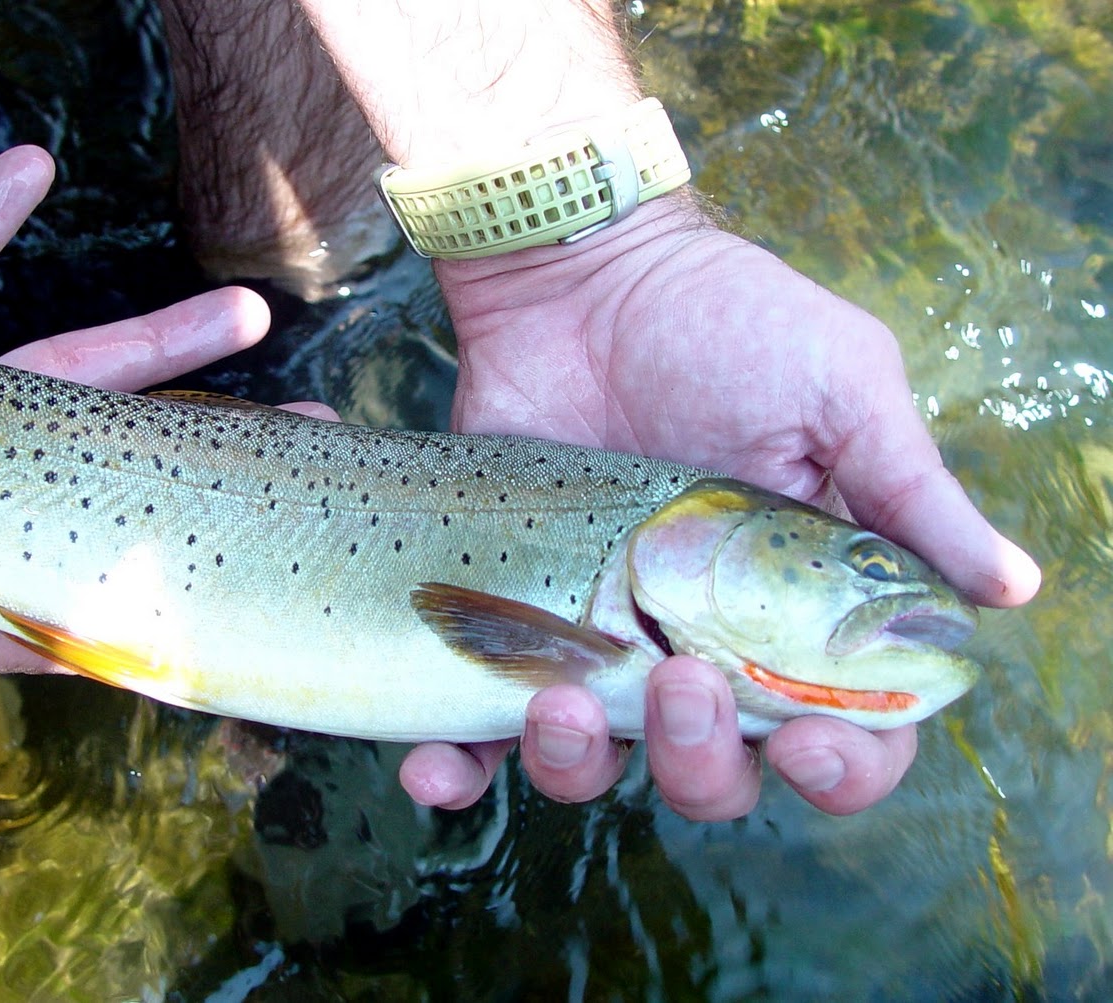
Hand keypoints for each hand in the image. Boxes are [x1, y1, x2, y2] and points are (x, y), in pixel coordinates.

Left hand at [399, 197, 1040, 817]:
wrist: (578, 272)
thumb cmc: (725, 319)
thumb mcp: (840, 389)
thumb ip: (910, 495)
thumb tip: (1013, 591)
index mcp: (796, 606)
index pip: (845, 728)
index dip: (842, 762)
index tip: (809, 740)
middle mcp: (698, 640)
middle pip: (717, 770)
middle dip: (703, 761)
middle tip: (679, 680)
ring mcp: (595, 636)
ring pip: (598, 765)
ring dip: (580, 767)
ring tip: (559, 701)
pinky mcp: (507, 617)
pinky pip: (476, 724)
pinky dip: (455, 766)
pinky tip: (434, 771)